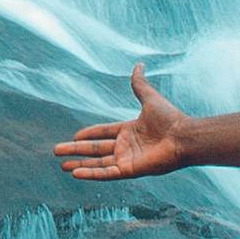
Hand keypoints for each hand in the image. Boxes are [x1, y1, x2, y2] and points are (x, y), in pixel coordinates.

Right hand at [54, 63, 195, 182]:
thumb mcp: (149, 98)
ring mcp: (127, 159)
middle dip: (75, 150)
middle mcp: (126, 146)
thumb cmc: (170, 118)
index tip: (74, 136)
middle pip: (95, 149)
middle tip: (57, 151)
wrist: (183, 136)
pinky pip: (106, 173)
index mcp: (129, 130)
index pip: (103, 132)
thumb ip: (139, 84)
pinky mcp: (129, 170)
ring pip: (97, 163)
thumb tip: (138, 64)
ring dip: (79, 164)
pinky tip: (75, 173)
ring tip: (62, 165)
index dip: (88, 134)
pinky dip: (91, 173)